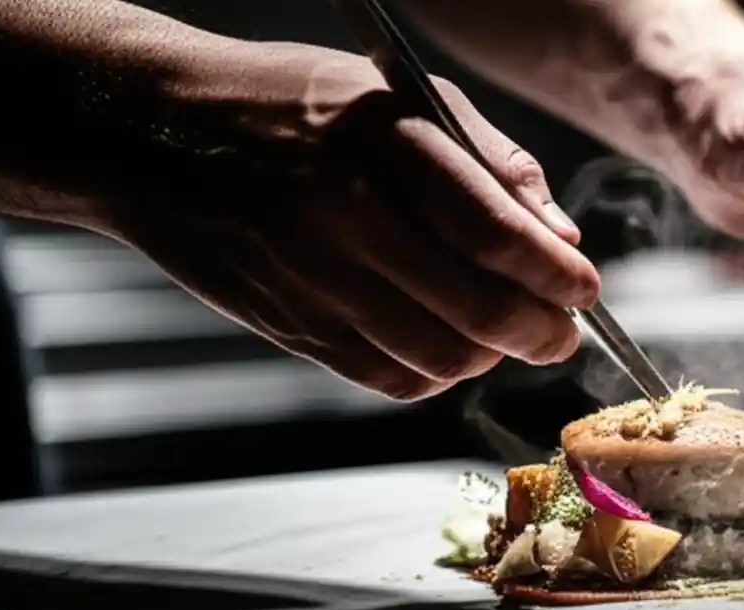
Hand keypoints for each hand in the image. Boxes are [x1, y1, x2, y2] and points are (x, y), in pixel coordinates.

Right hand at [110, 43, 598, 400]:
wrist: (157, 135)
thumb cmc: (292, 104)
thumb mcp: (401, 96)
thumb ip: (492, 164)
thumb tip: (561, 239)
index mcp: (383, 143)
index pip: (496, 232)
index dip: (555, 276)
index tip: (586, 292)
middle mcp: (347, 216)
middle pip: (476, 309)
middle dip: (540, 334)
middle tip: (561, 334)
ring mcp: (313, 279)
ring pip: (437, 356)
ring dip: (492, 358)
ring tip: (508, 338)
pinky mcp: (290, 324)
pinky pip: (386, 377)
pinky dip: (436, 375)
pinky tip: (451, 350)